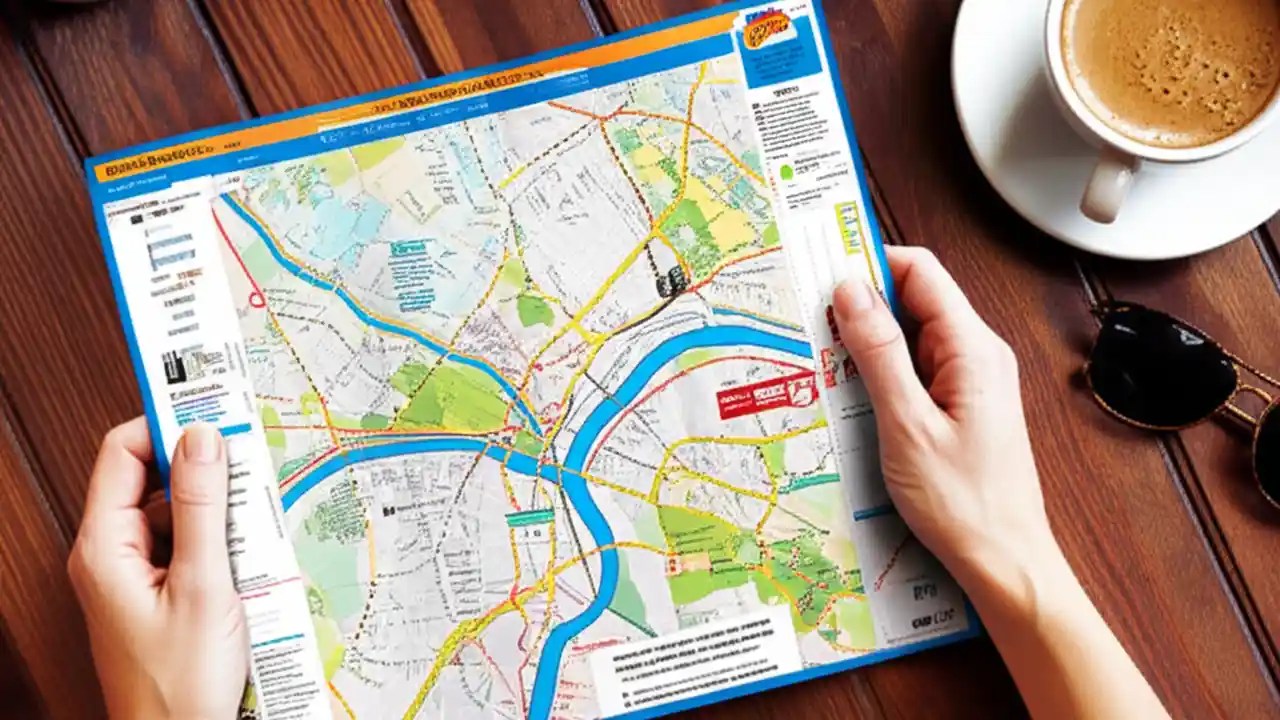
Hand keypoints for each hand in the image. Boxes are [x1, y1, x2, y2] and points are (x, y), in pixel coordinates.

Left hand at [69, 419, 246, 719]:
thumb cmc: (179, 683)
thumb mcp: (202, 585)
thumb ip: (202, 507)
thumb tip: (202, 436)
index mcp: (103, 547)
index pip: (122, 452)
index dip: (164, 423)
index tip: (210, 406)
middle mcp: (110, 554)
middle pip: (153, 479)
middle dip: (204, 466)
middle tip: (249, 460)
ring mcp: (133, 574)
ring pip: (176, 512)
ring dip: (219, 509)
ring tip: (256, 522)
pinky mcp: (158, 593)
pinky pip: (187, 545)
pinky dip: (220, 541)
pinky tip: (250, 557)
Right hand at [832, 247, 1055, 586]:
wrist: (1004, 561)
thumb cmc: (962, 503)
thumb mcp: (906, 424)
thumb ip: (879, 352)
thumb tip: (850, 290)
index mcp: (973, 349)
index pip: (921, 272)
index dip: (870, 263)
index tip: (821, 271)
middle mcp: (977, 355)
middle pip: (913, 300)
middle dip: (861, 305)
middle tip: (810, 323)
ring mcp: (970, 380)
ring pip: (910, 337)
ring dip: (866, 345)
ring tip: (823, 364)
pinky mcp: (959, 405)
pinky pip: (914, 371)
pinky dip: (880, 375)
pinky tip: (850, 396)